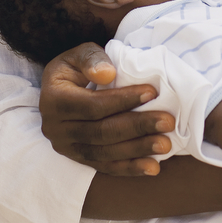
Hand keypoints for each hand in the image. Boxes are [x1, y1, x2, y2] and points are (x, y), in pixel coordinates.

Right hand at [39, 42, 174, 175]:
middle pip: (101, 132)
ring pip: (104, 153)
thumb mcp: (79, 54)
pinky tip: (153, 167)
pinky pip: (105, 167)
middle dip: (137, 127)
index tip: (152, 92)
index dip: (123, 100)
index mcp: (54, 100)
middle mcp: (55, 129)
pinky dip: (130, 168)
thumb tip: (108, 74)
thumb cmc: (77, 67)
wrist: (62, 89)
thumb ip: (92, 59)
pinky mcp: (78, 159)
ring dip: (138, 150)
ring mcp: (66, 148)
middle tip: (167, 122)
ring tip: (166, 145)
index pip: (93, 105)